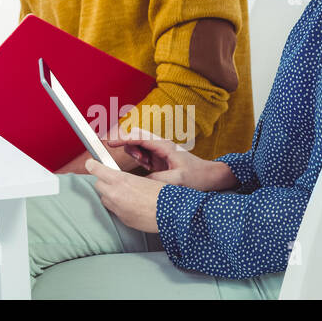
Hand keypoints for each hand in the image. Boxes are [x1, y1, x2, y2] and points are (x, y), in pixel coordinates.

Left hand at [84, 159, 161, 231]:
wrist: (173, 214)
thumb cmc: (163, 194)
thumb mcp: (144, 179)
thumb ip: (127, 179)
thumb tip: (120, 178)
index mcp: (121, 180)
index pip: (96, 170)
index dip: (92, 166)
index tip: (90, 164)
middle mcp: (115, 194)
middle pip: (98, 185)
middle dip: (104, 182)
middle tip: (113, 181)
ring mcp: (118, 208)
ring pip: (105, 199)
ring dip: (110, 195)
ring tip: (125, 194)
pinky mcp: (123, 219)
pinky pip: (115, 211)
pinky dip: (119, 207)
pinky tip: (131, 205)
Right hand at [104, 127, 237, 191]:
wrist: (212, 177)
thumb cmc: (198, 176)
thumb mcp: (178, 180)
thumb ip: (157, 180)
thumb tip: (140, 183)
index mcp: (164, 145)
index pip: (138, 137)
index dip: (122, 139)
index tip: (109, 142)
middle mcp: (160, 145)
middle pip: (136, 138)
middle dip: (129, 146)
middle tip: (134, 158)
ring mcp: (160, 152)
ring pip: (138, 146)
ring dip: (135, 154)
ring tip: (145, 165)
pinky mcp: (160, 159)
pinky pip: (143, 155)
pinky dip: (141, 160)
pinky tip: (148, 168)